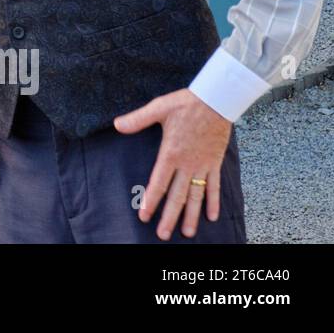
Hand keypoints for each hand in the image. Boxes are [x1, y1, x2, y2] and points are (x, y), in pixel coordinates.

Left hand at [114, 89, 232, 239]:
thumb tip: (117, 125)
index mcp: (171, 153)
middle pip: (177, 196)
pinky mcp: (214, 162)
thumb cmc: (185, 104)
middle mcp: (187, 163)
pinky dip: (213, 201)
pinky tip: (211, 216)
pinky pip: (214, 186)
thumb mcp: (158, 108)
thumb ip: (138, 119)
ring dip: (191, 215)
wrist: (216, 100)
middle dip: (169, 216)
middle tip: (163, 234)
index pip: (158, 183)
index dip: (151, 201)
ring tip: (187, 233)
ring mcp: (202, 165)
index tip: (145, 216)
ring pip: (196, 196)